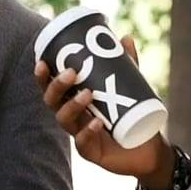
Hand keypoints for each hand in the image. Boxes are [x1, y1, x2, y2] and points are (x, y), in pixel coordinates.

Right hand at [34, 34, 171, 184]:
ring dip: (72, 105)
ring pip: (65, 120)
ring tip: (88, 94)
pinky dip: (87, 132)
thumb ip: (126, 65)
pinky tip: (97, 123)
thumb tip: (125, 37)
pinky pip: (82, 143)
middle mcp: (73, 117)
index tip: (42, 62)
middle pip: (52, 102)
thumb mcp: (129, 87)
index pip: (51, 87)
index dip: (43, 77)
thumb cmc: (131, 115)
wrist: (147, 148)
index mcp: (74, 100)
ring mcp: (80, 134)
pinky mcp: (91, 152)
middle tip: (72, 73)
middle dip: (56, 86)